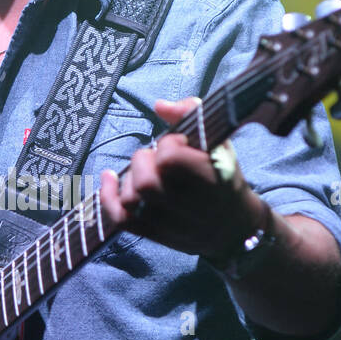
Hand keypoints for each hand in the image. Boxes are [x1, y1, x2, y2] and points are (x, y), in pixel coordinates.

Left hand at [99, 97, 266, 259]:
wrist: (233, 226)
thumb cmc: (222, 177)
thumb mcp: (218, 142)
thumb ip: (191, 114)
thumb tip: (160, 105)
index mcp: (209, 179)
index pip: (169, 157)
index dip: (169, 144)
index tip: (179, 144)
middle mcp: (187, 205)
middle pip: (145, 181)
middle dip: (144, 161)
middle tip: (158, 160)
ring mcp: (168, 223)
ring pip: (130, 198)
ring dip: (130, 179)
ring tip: (146, 173)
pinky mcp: (153, 234)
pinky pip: (120, 218)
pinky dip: (107, 197)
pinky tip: (108, 178)